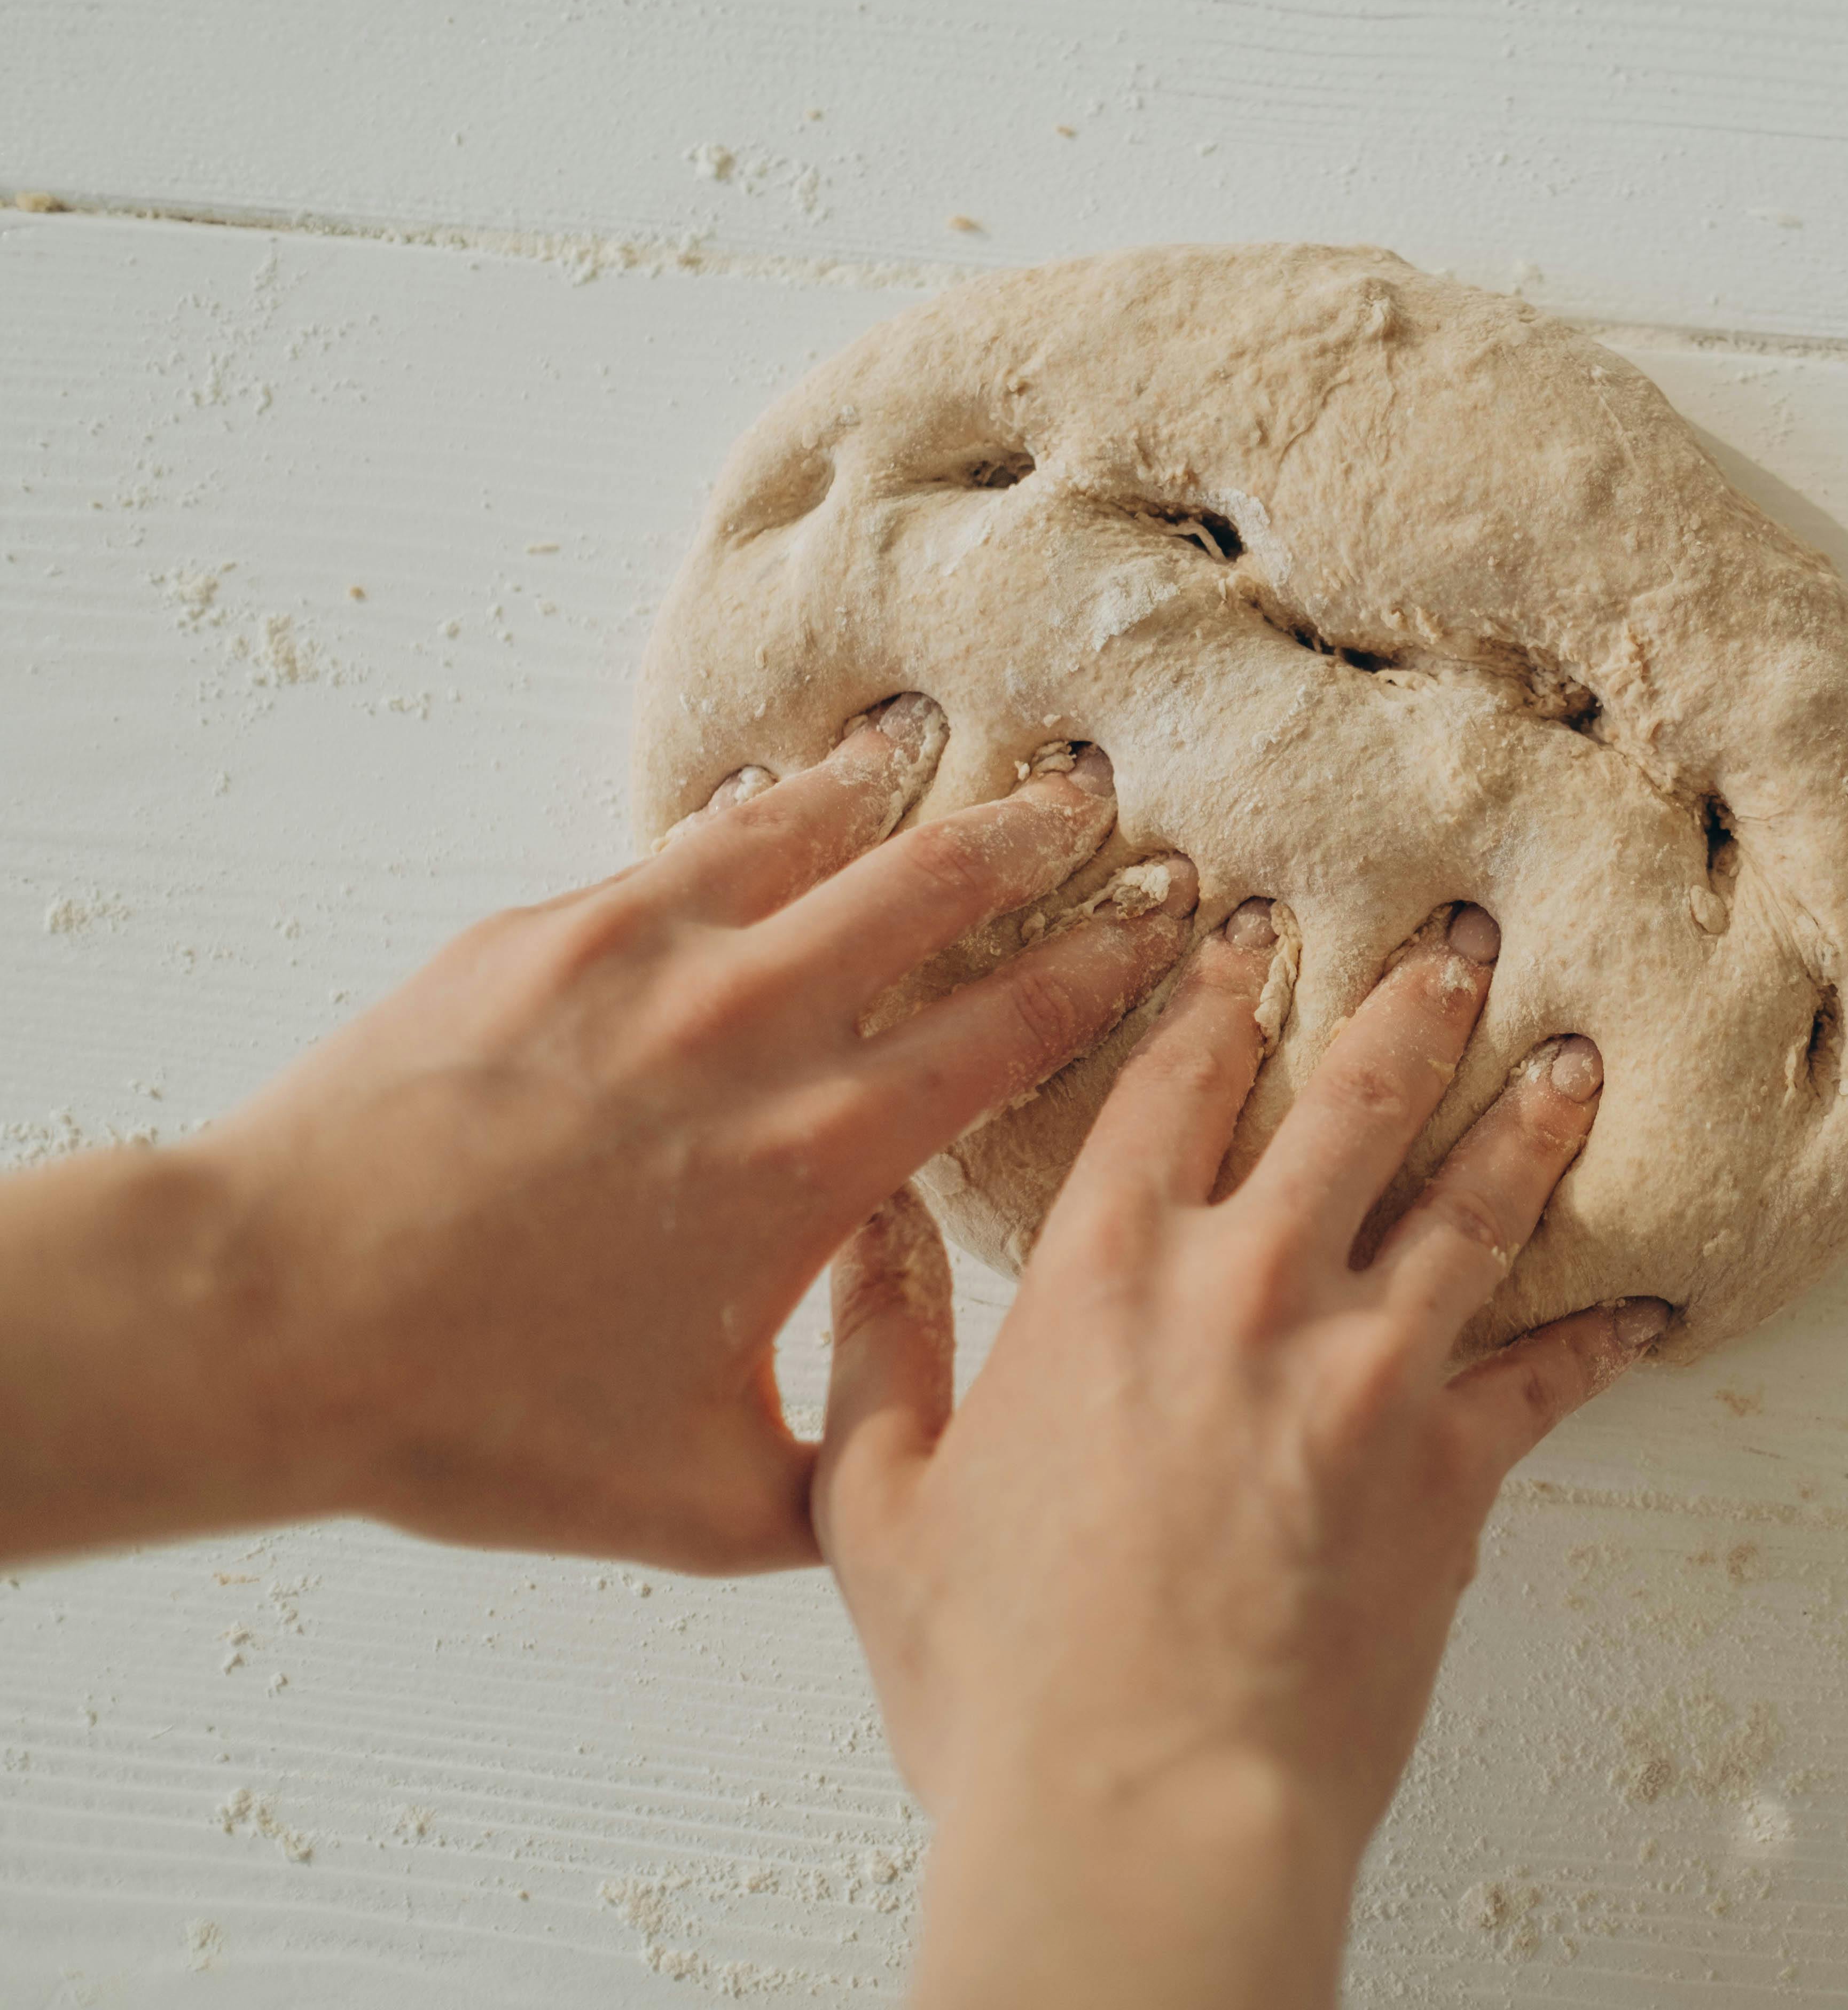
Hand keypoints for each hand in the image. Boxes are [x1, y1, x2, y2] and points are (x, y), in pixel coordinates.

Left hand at [0, 693, 1195, 1570]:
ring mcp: (642, 961)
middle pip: (940, 890)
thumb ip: (848, 1472)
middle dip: (1043, 836)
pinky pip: (688, 839)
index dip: (1112, 969)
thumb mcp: (700, 1504)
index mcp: (815, 1158)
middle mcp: (750, 1031)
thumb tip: (924, 1431)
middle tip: (1105, 800)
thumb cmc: (477, 1418)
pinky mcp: (543, 932)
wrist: (265, 1323)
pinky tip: (786, 782)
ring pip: (817, 831)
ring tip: (959, 744)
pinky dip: (761, 803)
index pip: (1010, 1029)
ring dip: (908, 786)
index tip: (1180, 927)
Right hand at [812, 898, 1668, 2009]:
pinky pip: (1550, 1374)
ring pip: (1475, 1203)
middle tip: (1463, 941)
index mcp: (1103, 1281)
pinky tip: (1645, 1304)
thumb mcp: (879, 1505)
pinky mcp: (1452, 1466)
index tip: (1260, 933)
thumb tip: (868, 1224)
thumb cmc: (1003, 1684)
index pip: (1174, 1084)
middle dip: (1414, 1005)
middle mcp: (1247, 1292)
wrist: (1143, 1812)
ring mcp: (1365, 1371)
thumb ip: (879, 1344)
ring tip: (1578, 1058)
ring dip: (1531, 1121)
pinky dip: (1602, 1335)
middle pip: (1353, 1101)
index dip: (1221, 994)